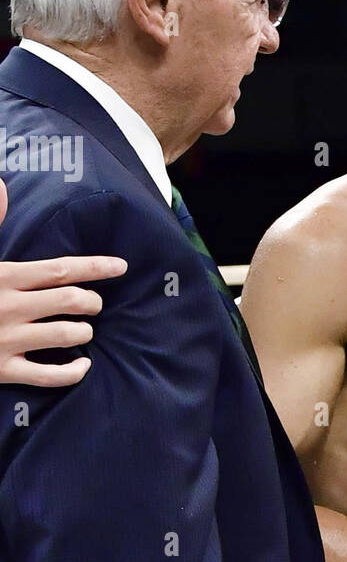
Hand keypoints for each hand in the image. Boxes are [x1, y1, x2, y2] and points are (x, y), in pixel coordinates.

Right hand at [0, 180, 126, 385]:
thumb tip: (2, 185)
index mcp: (3, 277)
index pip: (60, 269)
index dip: (95, 267)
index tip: (121, 266)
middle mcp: (8, 307)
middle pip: (70, 300)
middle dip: (92, 300)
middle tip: (94, 302)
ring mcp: (6, 341)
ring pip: (66, 335)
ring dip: (84, 331)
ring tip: (85, 329)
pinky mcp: (1, 371)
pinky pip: (49, 376)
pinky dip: (73, 372)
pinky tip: (83, 365)